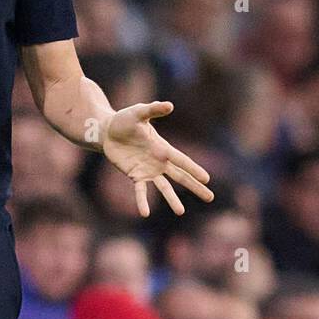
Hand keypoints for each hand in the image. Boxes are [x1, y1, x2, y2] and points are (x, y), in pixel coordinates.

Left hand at [102, 101, 213, 216]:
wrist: (108, 130)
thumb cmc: (125, 119)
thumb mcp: (139, 112)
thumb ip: (153, 109)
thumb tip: (169, 105)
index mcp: (163, 147)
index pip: (182, 160)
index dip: (194, 169)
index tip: (207, 179)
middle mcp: (159, 161)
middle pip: (180, 176)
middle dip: (195, 186)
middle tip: (210, 198)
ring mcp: (148, 170)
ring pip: (164, 187)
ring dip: (172, 199)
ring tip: (181, 212)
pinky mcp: (134, 175)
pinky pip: (140, 191)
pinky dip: (142, 202)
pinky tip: (145, 214)